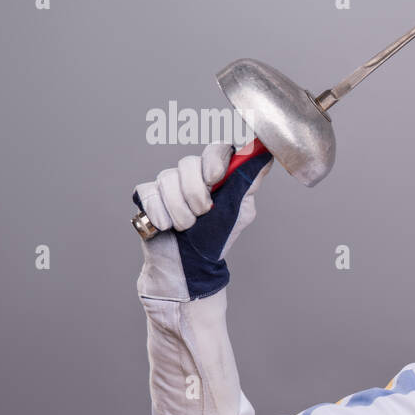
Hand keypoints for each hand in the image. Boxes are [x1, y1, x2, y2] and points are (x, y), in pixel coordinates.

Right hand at [133, 141, 272, 300]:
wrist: (188, 265)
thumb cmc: (215, 238)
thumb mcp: (239, 211)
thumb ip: (248, 182)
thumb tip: (267, 155)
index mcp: (216, 174)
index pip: (217, 149)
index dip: (214, 159)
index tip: (215, 178)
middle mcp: (191, 174)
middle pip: (188, 162)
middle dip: (195, 193)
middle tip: (203, 213)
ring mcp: (167, 184)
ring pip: (167, 178)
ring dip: (179, 210)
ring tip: (187, 227)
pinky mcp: (147, 196)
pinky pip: (148, 192)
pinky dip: (160, 213)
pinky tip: (166, 226)